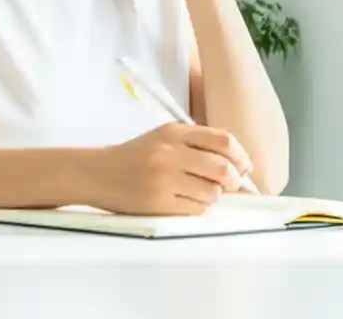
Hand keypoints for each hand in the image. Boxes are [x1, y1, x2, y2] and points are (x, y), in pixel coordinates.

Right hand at [86, 123, 253, 215]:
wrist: (97, 172)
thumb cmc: (135, 156)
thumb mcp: (164, 138)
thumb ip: (197, 145)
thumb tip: (239, 166)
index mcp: (174, 132)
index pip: (223, 140)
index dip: (241, 156)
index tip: (245, 167)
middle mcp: (170, 152)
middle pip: (223, 169)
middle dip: (234, 181)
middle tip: (231, 186)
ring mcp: (164, 178)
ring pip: (212, 192)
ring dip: (213, 196)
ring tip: (200, 193)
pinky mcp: (158, 202)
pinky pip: (196, 209)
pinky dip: (198, 207)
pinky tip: (185, 201)